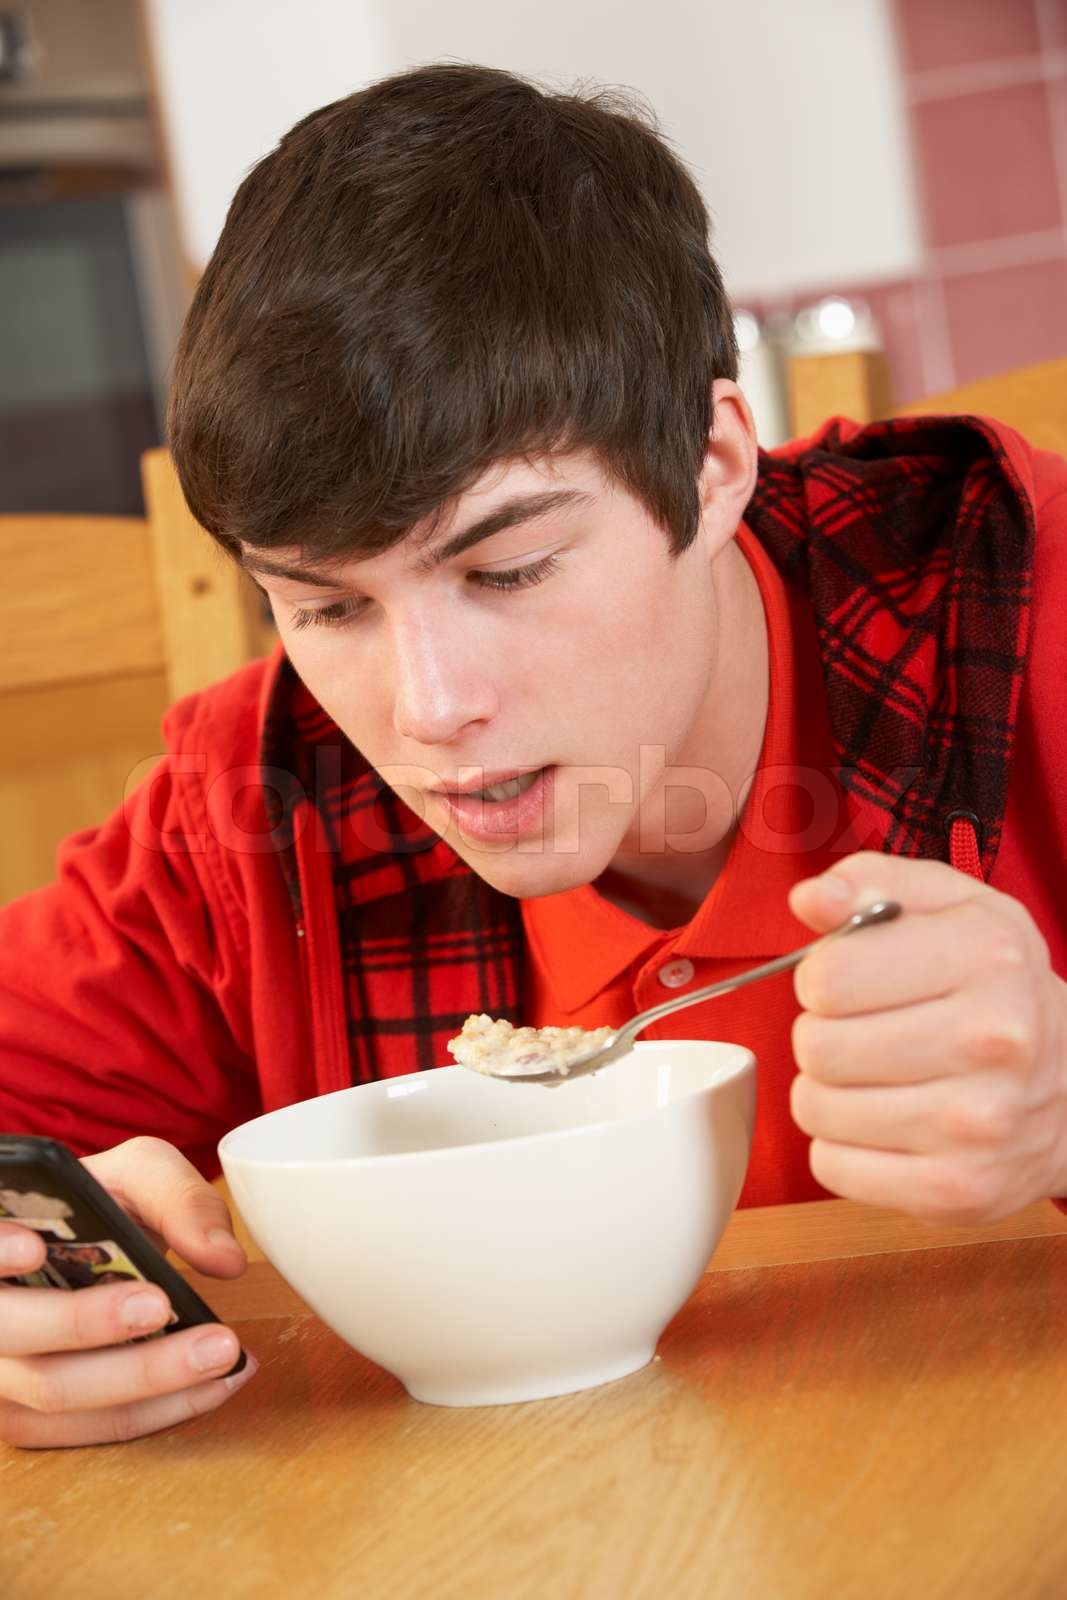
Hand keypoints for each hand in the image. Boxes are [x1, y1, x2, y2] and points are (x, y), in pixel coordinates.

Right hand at [0, 1137, 256, 1448]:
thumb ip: (179, 1201)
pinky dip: (157, 1410)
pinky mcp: (35, 1417)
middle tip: (161, 1304)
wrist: (98, 1251)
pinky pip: (90, 1427)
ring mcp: (2, 1374)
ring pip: (53, 1393)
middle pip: (12, 1334)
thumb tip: (225, 1260)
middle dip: (85, 1322)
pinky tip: (217, 1382)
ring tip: (220, 1352)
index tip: (34, 1247)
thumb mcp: (140, 1176)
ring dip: (141, 1378)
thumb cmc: (107, 1207)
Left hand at [787, 853, 1066, 1224]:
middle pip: (818, 1046)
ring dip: (827, 1092)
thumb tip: (810, 898)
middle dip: (822, 1035)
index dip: (821, 978)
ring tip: (873, 1077)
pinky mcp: (959, 1190)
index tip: (851, 982)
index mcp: (986, 957)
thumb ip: (872, 883)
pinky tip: (883, 1123)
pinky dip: (841, 1147)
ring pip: (816, 1108)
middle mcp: (992, 1041)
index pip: (828, 977)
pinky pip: (833, 1168)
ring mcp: (978, 1125)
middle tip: (861, 1032)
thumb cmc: (994, 986)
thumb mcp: (950, 905)